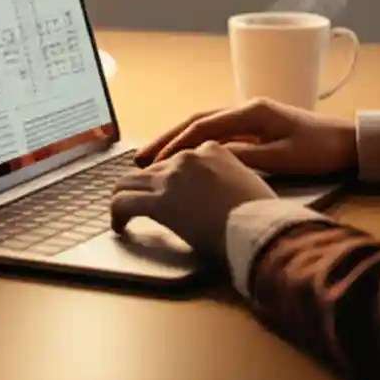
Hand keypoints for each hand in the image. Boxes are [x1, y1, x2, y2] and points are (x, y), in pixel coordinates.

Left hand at [111, 141, 274, 256]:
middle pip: (149, 169)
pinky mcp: (158, 201)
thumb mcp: (247, 181)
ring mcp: (171, 177)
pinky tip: (120, 227)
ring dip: (124, 199)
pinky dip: (116, 215)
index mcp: (211, 149)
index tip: (166, 193)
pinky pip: (122, 203)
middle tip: (139, 205)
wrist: (261, 230)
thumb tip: (216, 192)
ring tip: (124, 216)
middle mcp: (187, 157)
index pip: (176, 159)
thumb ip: (226, 177)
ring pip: (128, 182)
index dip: (167, 179)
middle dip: (142, 188)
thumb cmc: (263, 216)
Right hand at [135, 97, 357, 177]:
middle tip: (141, 157)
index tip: (158, 163)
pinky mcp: (254, 128)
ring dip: (178, 140)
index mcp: (252, 112)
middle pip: (196, 121)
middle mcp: (246, 109)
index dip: (178, 145)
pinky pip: (215, 133)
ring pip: (203, 126)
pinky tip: (183, 157)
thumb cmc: (321, 150)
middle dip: (167, 139)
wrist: (350, 142)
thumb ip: (246, 156)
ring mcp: (249, 117)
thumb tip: (209, 158)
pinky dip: (195, 144)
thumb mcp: (284, 158)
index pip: (204, 126)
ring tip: (153, 157)